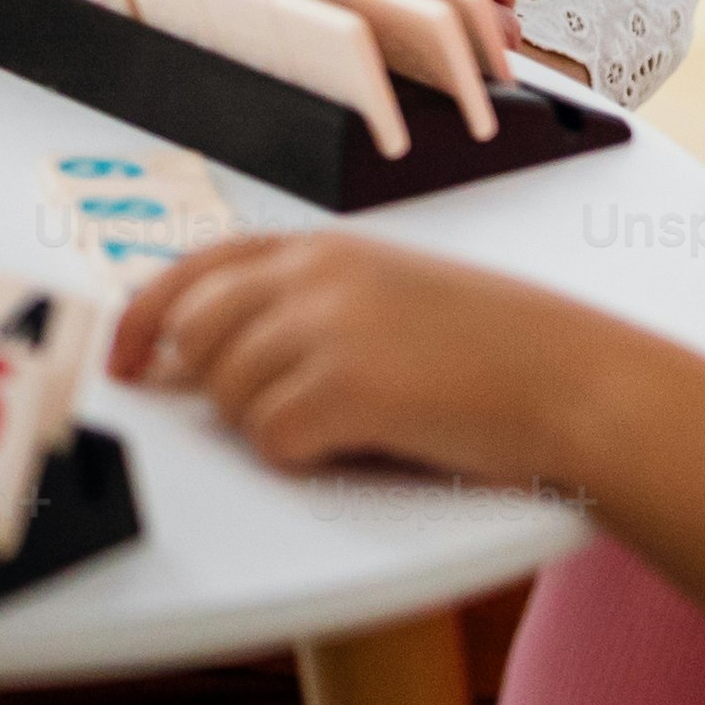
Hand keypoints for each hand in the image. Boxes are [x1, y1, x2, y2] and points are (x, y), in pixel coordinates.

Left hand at [107, 231, 611, 491]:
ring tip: (352, 428)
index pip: (197, 267)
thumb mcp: (393, 295)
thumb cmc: (499, 350)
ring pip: (231, 397)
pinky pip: (274, 441)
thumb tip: (206, 347)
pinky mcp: (347, 388)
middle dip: (218, 388)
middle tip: (284, 414)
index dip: (145, 316)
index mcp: (325, 246)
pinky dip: (306, 458)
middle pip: (195, 337)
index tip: (124, 359)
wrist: (579, 381)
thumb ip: (307, 303)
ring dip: (274, 428)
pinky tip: (364, 445)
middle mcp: (316, 275)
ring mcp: (329, 327)